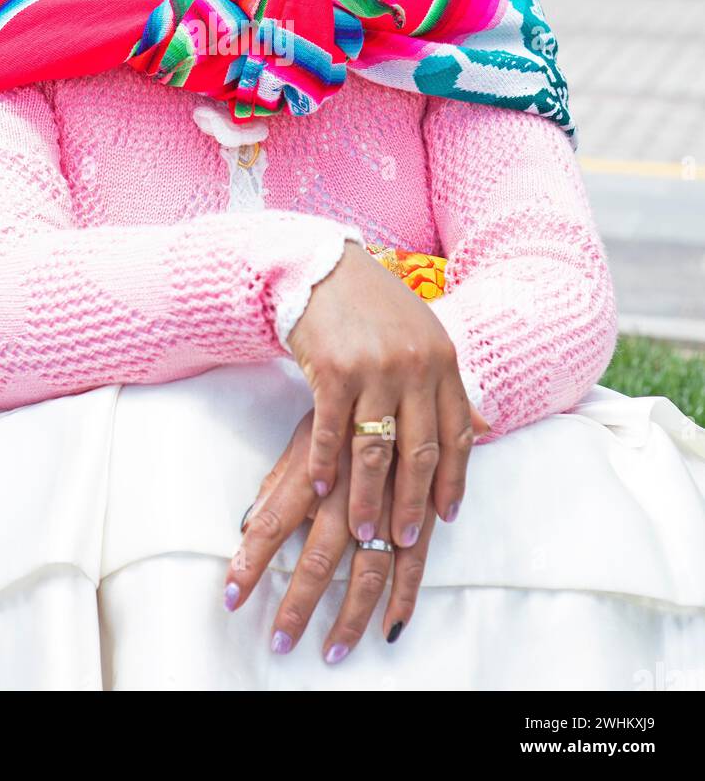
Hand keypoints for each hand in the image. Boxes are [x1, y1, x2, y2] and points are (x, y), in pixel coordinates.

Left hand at [225, 408, 439, 659]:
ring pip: (366, 572)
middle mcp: (349, 491)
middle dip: (297, 604)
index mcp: (315, 469)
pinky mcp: (420, 511)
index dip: (250, 562)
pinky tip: (390, 629)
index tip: (230, 597)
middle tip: (279, 642)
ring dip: (348, 616)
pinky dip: (403, 599)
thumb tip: (249, 523)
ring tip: (330, 651)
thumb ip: (281, 481)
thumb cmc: (345, 406)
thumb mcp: (305, 434)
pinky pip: (414, 564)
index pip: (271, 522)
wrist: (400, 368)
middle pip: (317, 558)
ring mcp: (388, 504)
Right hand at [286, 239, 490, 551]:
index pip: (457, 434)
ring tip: (362, 531)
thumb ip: (450, 387)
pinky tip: (321, 487)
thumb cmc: (375, 307)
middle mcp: (415, 366)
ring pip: (376, 449)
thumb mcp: (426, 339)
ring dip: (368, 496)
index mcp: (443, 360)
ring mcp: (374, 368)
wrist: (324, 268)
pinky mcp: (333, 369)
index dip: (454, 480)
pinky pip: (331, 429)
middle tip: (404, 540)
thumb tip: (486, 431)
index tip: (447, 516)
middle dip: (413, 501)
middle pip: (420, 450)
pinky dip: (326, 463)